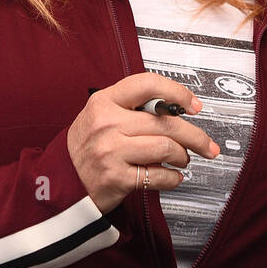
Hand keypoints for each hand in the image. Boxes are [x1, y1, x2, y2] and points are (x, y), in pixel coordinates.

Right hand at [67, 72, 220, 213]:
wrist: (61, 182)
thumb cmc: (85, 147)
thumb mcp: (99, 115)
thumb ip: (131, 107)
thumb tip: (175, 107)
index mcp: (104, 101)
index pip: (148, 84)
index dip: (177, 93)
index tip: (193, 105)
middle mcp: (107, 124)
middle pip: (166, 122)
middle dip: (195, 135)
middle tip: (206, 144)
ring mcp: (111, 151)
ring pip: (167, 147)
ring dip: (183, 156)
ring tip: (181, 159)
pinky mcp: (117, 178)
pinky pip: (159, 175)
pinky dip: (173, 177)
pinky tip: (172, 175)